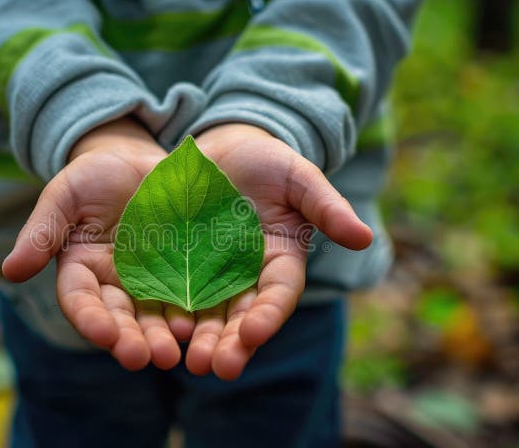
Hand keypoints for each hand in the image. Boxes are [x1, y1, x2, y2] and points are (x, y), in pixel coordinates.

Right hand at [2, 117, 191, 370]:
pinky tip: (207, 327)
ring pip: (157, 318)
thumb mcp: (65, 195)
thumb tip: (10, 271)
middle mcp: (117, 287)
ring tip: (176, 353)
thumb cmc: (96, 175)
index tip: (103, 334)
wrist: (143, 162)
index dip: (90, 319)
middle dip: (131, 340)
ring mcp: (153, 284)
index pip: (81, 301)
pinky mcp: (187, 275)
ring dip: (165, 338)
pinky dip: (198, 316)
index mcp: (82, 273)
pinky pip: (193, 299)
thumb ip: (42, 231)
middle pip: (121, 321)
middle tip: (144, 358)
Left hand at [184, 124, 373, 379]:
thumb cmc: (267, 161)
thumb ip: (326, 206)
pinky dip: (163, 315)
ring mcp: (209, 276)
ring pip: (205, 315)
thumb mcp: (298, 178)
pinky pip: (169, 294)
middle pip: (240, 317)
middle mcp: (245, 278)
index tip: (255, 333)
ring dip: (198, 341)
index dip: (268, 314)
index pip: (277, 295)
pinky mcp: (175, 267)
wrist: (220, 150)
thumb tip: (365, 238)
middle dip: (230, 344)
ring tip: (187, 362)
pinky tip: (153, 331)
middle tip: (216, 368)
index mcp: (279, 263)